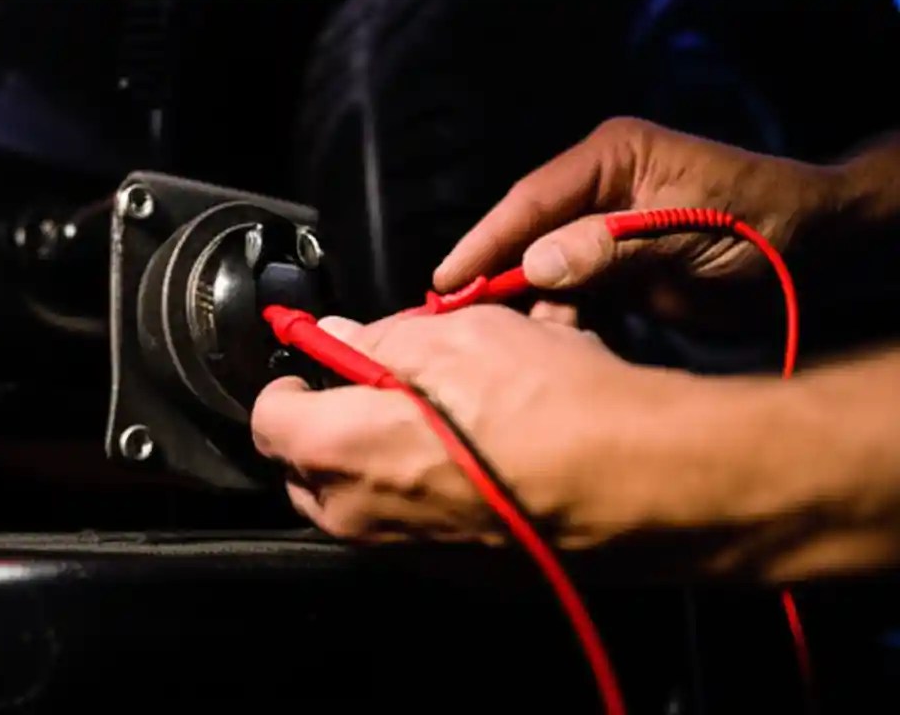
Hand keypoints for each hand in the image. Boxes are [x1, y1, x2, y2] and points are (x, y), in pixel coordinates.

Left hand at [251, 307, 678, 546]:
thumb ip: (374, 340)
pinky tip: (480, 450)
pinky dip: (428, 487)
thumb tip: (339, 337)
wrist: (637, 484)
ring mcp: (406, 550)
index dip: (292, 380)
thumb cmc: (544, 404)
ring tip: (445, 412)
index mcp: (337, 451)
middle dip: (330, 423)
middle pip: (309, 466)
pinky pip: (416, 521)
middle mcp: (359, 515)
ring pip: (365, 496)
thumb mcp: (451, 337)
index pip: (269, 417)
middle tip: (380, 384)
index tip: (318, 360)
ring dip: (383, 453)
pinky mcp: (456, 568)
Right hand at [433, 117, 841, 330]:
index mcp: (612, 159)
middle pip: (524, 234)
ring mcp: (603, 232)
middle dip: (492, 275)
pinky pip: (569, 296)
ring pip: (541, 271)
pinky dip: (558, 321)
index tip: (448, 279)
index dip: (485, 240)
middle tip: (452, 320)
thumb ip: (612, 246)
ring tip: (502, 345)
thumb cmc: (765, 223)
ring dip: (527, 307)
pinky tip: (546, 345)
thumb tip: (534, 265)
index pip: (531, 199)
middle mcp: (598, 190)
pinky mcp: (614, 270)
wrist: (817, 247)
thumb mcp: (689, 232)